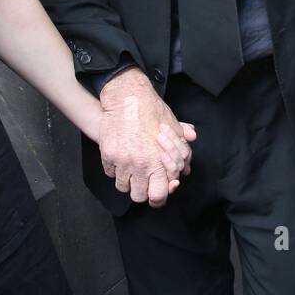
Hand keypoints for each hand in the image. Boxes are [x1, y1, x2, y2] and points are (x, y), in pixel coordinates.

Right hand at [98, 68, 195, 206]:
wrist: (128, 98)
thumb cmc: (152, 111)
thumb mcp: (173, 129)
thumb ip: (181, 150)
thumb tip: (187, 168)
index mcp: (158, 162)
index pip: (158, 196)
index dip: (158, 196)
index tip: (156, 189)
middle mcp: (140, 165)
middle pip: (139, 196)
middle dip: (142, 190)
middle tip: (143, 180)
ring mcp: (121, 161)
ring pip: (123, 186)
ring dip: (127, 181)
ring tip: (131, 169)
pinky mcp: (107, 155)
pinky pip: (110, 173)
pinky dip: (115, 170)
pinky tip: (121, 159)